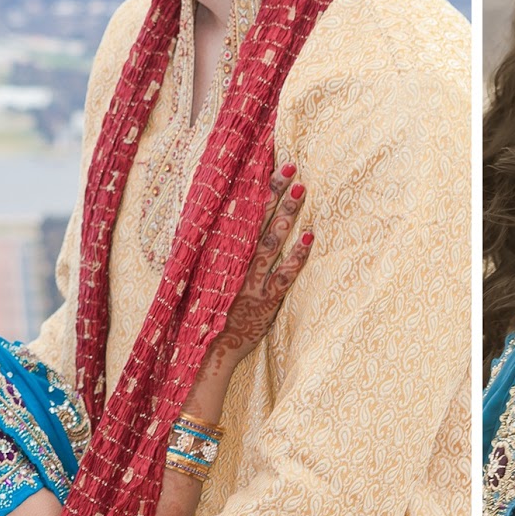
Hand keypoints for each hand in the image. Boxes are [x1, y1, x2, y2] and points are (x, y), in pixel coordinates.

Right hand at [196, 164, 311, 387]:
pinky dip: (296, 255)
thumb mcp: (205, 277)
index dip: (253, 188)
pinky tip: (309, 235)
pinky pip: (283, 274)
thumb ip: (216, 249)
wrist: (208, 353)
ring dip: (285, 215)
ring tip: (300, 190)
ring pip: (269, 242)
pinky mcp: (264, 300)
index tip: (265, 162)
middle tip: (289, 165)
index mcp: (220, 252)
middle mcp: (234, 262)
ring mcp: (250, 281)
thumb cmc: (209, 313)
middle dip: (273, 191)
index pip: (238, 212)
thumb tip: (223, 222)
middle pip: (255, 220)